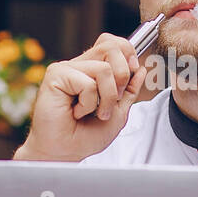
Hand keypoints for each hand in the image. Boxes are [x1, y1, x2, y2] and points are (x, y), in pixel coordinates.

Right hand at [15, 32, 146, 161]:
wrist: (66, 152)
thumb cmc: (86, 136)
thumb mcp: (119, 112)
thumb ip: (130, 90)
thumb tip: (141, 69)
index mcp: (93, 70)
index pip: (113, 43)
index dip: (127, 54)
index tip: (133, 72)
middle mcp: (80, 66)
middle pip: (111, 46)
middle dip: (122, 76)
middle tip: (114, 99)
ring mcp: (67, 69)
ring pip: (104, 69)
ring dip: (107, 97)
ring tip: (94, 112)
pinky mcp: (56, 76)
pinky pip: (88, 83)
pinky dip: (88, 103)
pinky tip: (76, 112)